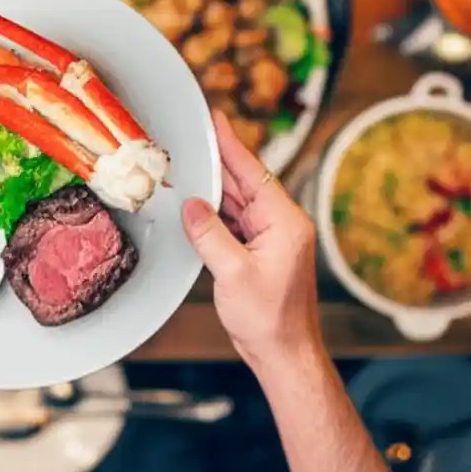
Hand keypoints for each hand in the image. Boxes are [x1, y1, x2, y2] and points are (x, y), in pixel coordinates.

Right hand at [181, 111, 322, 371]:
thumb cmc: (269, 320)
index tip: (214, 118)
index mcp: (284, 222)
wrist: (285, 354)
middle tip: (190, 136)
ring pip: (237, 202)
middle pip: (244, 183)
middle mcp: (281, 224)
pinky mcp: (260, 251)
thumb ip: (210, 235)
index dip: (230, 144)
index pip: (253, 172)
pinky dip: (214, 212)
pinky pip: (234, 222)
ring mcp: (271, 238)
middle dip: (216, 161)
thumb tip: (191, 205)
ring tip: (186, 164)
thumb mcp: (233, 274)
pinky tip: (195, 203)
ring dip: (212, 188)